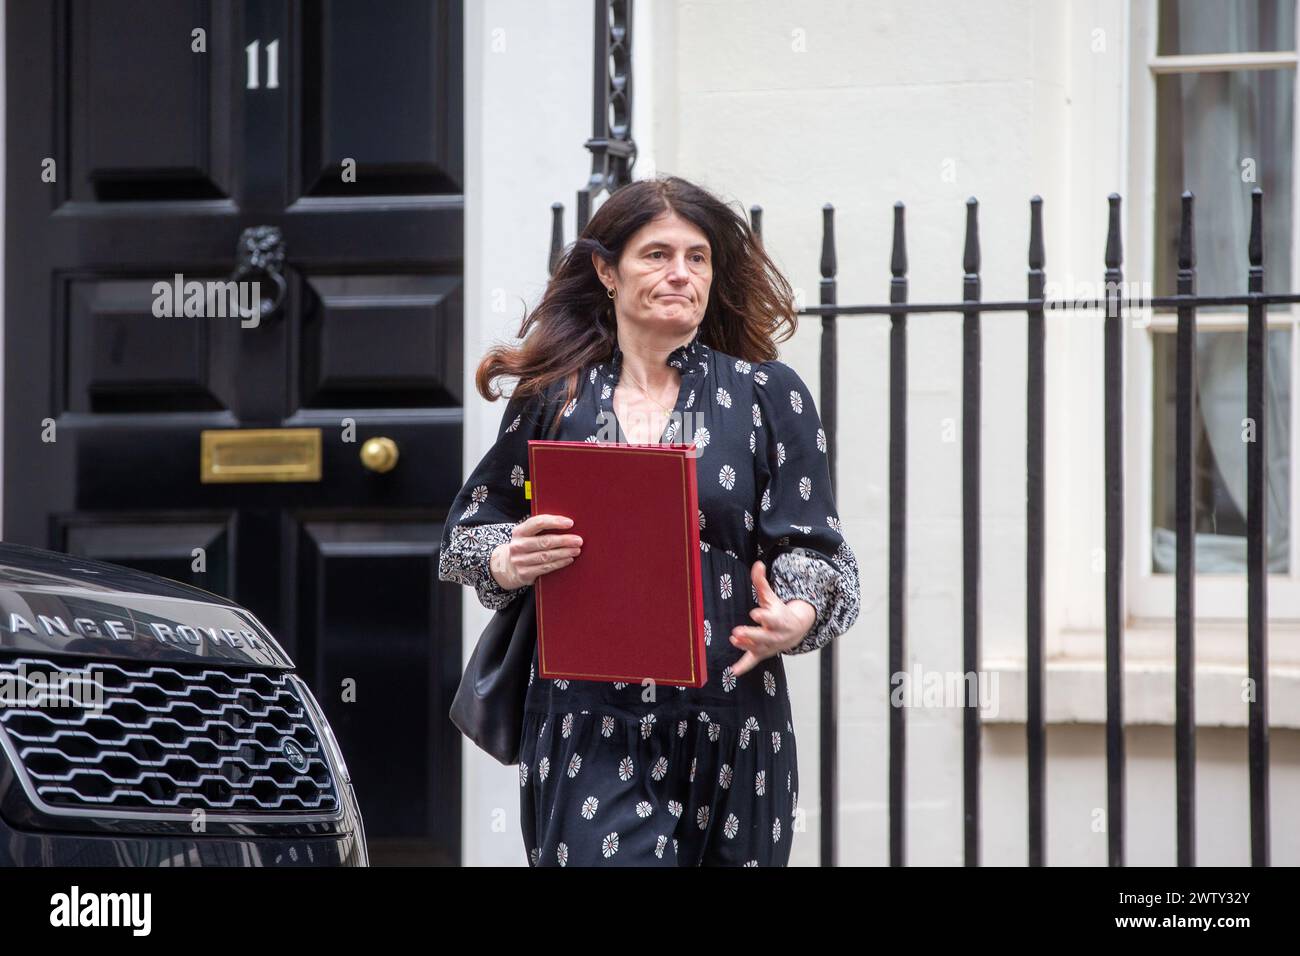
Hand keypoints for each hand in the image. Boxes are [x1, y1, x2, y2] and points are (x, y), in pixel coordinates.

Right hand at [490, 514, 582, 590]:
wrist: (508, 566)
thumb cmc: (526, 546)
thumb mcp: (528, 534)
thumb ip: (542, 529)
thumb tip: (568, 524)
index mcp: (519, 531)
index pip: (538, 523)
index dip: (555, 522)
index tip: (570, 523)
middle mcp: (517, 546)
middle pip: (544, 541)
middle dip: (564, 540)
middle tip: (578, 540)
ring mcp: (520, 561)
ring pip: (546, 556)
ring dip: (564, 553)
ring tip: (576, 550)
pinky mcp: (524, 573)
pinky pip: (545, 568)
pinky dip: (559, 563)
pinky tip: (568, 559)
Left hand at [728, 560, 815, 676]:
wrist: (795, 630)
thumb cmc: (779, 611)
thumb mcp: (772, 597)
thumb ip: (762, 582)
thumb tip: (757, 563)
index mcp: (778, 619)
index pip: (771, 619)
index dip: (764, 617)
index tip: (755, 613)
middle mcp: (774, 635)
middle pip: (762, 636)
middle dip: (750, 634)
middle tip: (737, 632)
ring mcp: (768, 646)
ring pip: (756, 647)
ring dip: (745, 645)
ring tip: (734, 640)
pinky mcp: (761, 653)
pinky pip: (753, 661)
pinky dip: (744, 667)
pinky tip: (734, 672)